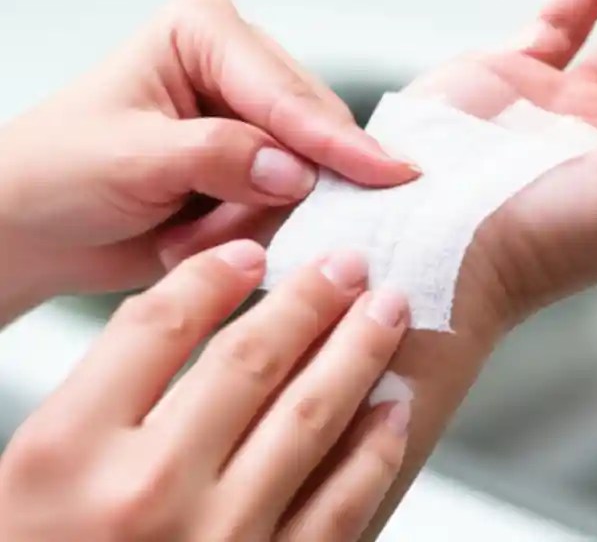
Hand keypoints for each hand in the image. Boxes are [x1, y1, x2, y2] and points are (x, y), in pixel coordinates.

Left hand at [0, 0, 416, 320]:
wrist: (28, 231)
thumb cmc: (55, 176)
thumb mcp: (131, 160)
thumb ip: (219, 157)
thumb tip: (297, 172)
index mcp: (206, 32)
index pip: (286, 92)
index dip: (335, 141)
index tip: (390, 174)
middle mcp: (240, 65)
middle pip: (312, 132)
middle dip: (276, 193)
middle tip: (216, 231)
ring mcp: (255, 119)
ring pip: (311, 176)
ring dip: (256, 220)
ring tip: (186, 235)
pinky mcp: (261, 167)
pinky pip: (296, 205)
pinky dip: (255, 232)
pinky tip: (200, 236)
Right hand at [0, 240, 409, 540]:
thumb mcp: (28, 479)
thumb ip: (101, 403)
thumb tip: (187, 314)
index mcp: (68, 453)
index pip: (157, 328)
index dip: (214, 275)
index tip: (251, 251)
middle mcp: (145, 492)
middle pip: (248, 361)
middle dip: (309, 299)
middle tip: (349, 261)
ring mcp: (216, 541)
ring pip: (308, 418)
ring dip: (358, 353)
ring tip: (389, 310)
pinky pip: (340, 504)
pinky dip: (374, 448)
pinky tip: (393, 407)